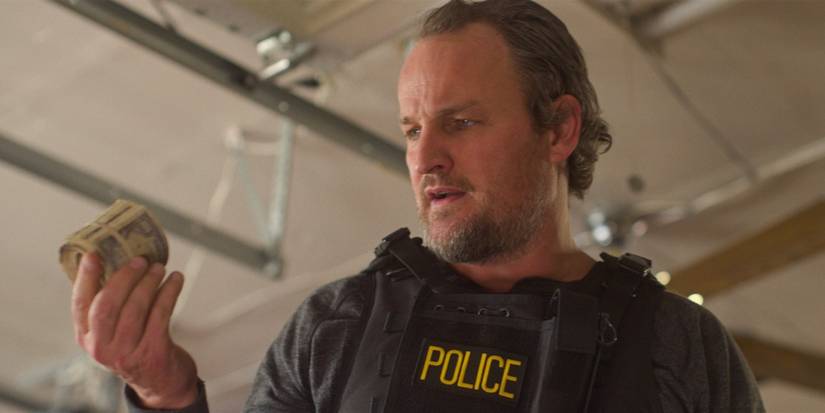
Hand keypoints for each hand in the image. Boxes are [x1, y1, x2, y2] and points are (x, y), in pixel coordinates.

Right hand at [71, 253, 198, 408]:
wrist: (160, 382)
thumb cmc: (136, 346)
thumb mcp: (113, 332)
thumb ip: (110, 304)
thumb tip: (120, 259)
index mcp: (86, 337)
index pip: (80, 304)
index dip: (86, 278)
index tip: (94, 254)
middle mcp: (101, 347)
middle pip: (107, 304)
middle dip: (124, 277)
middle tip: (140, 260)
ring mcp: (126, 352)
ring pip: (136, 308)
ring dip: (150, 282)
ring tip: (160, 267)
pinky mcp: (153, 352)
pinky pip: (160, 314)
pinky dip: (169, 292)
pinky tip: (176, 279)